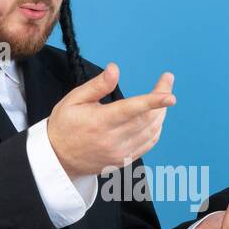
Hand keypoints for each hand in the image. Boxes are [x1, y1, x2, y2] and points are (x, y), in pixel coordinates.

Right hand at [45, 64, 174, 178]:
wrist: (59, 158)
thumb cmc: (65, 125)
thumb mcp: (73, 100)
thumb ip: (97, 85)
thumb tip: (115, 69)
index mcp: (99, 122)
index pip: (131, 110)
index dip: (153, 101)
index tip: (170, 95)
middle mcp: (112, 140)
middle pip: (147, 119)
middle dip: (162, 98)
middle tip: (167, 80)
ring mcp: (120, 153)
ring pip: (152, 131)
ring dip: (161, 112)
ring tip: (162, 95)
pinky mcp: (124, 160)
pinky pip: (149, 143)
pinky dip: (156, 128)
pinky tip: (156, 116)